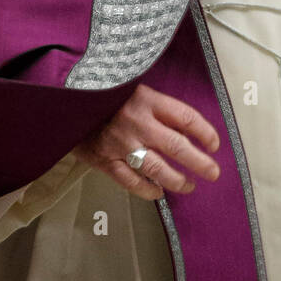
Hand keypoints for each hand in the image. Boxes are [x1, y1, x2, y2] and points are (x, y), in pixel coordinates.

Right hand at [73, 83, 220, 201]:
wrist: (66, 101)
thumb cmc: (106, 95)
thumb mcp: (133, 88)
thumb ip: (157, 106)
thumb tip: (187, 128)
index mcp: (147, 100)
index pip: (186, 118)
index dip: (205, 133)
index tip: (214, 144)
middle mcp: (137, 122)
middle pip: (177, 146)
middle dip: (200, 163)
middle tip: (213, 173)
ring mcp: (121, 143)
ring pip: (157, 169)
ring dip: (177, 180)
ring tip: (189, 186)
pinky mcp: (105, 160)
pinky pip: (131, 181)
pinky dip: (148, 190)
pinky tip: (159, 192)